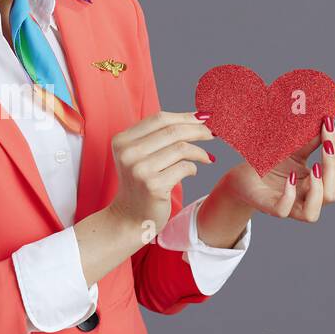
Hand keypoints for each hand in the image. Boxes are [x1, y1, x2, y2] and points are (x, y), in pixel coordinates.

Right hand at [105, 110, 215, 233]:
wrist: (130, 217)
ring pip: (181, 148)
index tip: (202, 118)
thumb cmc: (141, 183)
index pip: (159, 119)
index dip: (184, 116)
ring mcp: (140, 170)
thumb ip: (159, 136)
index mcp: (122, 140)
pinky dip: (193, 168)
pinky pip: (184, 168)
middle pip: (172, 131)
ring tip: (207, 157)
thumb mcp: (141, 155)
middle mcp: (128, 153)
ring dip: (199, 152)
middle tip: (212, 134)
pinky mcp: (153, 186)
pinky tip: (192, 172)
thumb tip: (198, 117)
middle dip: (197, 131)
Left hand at [217, 114, 334, 221]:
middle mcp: (303, 198)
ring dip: (317, 191)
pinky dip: (289, 196)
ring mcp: (287, 206)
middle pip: (330, 195)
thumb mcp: (290, 149)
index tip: (328, 123)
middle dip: (332, 170)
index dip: (333, 150)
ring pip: (312, 214)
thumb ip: (308, 140)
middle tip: (325, 146)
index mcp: (312, 183)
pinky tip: (289, 179)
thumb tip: (325, 119)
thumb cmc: (268, 163)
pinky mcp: (268, 207)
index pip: (333, 172)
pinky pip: (284, 210)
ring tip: (314, 169)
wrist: (241, 176)